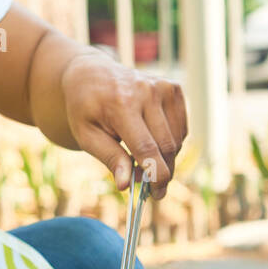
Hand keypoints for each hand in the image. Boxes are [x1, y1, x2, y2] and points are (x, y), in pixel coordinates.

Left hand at [61, 50, 186, 199]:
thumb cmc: (86, 109)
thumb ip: (109, 158)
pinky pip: (181, 129)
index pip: (146, 148)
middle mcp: (147, 92)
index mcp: (121, 103)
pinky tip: (152, 138)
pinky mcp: (173, 88)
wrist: (92, 74)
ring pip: (177, 140)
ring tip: (142, 158)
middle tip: (145, 182)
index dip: (155, 176)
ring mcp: (163, 87)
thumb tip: (126, 185)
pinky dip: (171, 142)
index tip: (156, 194)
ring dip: (165, 158)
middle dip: (160, 171)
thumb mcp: (87, 135)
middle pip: (167, 147)